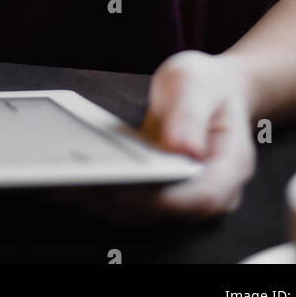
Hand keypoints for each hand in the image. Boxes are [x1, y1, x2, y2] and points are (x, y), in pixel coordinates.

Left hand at [54, 51, 256, 226]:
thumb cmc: (208, 84)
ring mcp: (185, 198)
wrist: (212, 90)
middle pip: (164, 211)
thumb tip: (185, 148)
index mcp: (230, 166)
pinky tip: (74, 180)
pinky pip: (132, 203)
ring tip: (64, 184)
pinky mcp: (162, 195)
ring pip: (143, 213)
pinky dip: (103, 194)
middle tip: (76, 185)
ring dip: (103, 201)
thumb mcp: (198, 84)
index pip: (200, 197)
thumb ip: (191, 115)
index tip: (121, 188)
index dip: (160, 198)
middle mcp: (211, 191)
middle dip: (119, 201)